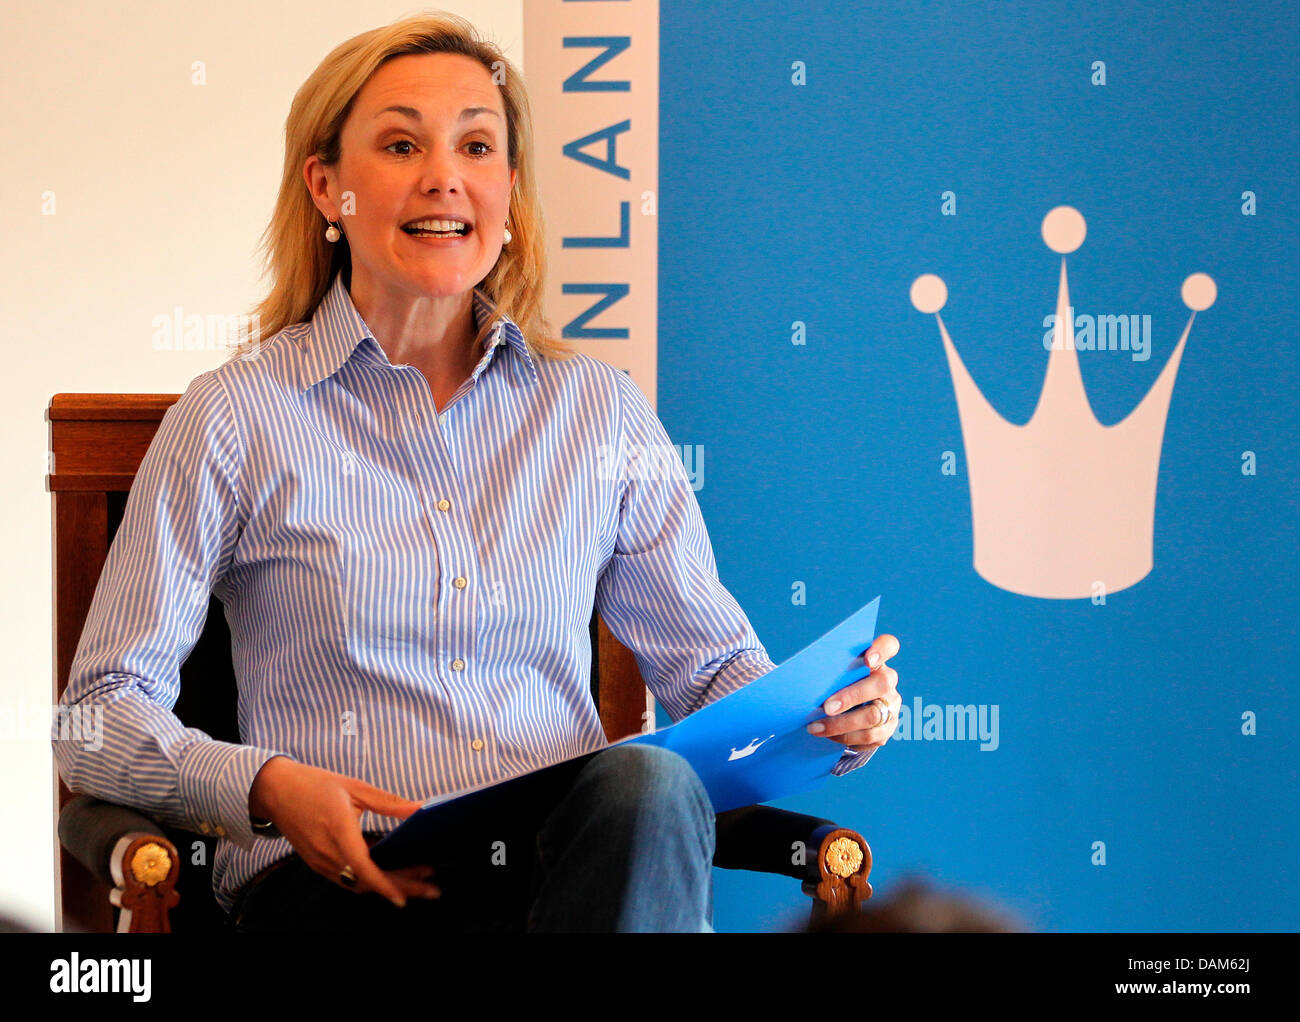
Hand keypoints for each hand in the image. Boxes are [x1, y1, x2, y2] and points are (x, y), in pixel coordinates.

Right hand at [248, 756, 440, 906]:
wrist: (276, 791)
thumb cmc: (316, 785)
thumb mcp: (355, 787)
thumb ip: (389, 802)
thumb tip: (420, 808)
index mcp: (339, 832)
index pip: (363, 868)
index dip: (384, 885)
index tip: (404, 897)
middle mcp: (328, 853)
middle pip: (367, 882)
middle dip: (400, 888)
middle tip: (431, 889)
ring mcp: (320, 862)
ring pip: (358, 884)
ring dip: (387, 885)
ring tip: (417, 880)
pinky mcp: (317, 863)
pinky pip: (347, 879)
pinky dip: (370, 880)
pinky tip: (389, 871)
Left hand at [806, 634, 900, 753]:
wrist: (846, 714)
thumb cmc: (835, 686)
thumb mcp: (834, 676)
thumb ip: (829, 671)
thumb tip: (804, 676)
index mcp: (876, 661)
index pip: (889, 645)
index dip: (881, 650)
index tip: (867, 659)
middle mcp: (888, 682)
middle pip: (881, 684)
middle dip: (851, 696)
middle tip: (826, 707)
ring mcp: (891, 706)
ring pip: (873, 716)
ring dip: (841, 724)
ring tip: (815, 728)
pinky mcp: (887, 730)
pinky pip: (869, 737)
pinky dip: (845, 738)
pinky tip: (827, 736)